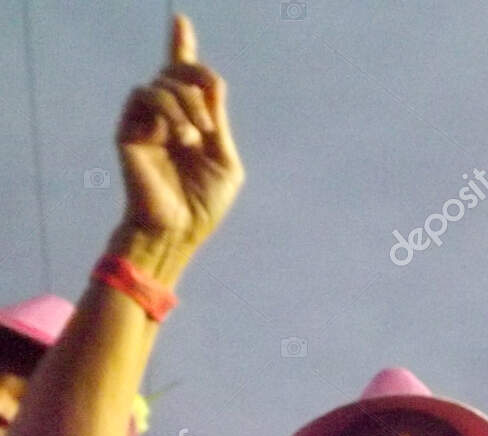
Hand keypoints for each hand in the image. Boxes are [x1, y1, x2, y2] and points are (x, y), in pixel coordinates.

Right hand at [116, 14, 242, 257]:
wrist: (178, 230)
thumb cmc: (203, 204)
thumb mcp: (225, 162)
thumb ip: (218, 123)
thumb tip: (213, 83)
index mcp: (191, 123)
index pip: (185, 79)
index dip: (182, 48)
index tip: (180, 20)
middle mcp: (167, 117)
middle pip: (179, 72)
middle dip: (199, 78)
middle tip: (210, 116)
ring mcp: (146, 121)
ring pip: (163, 82)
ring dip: (187, 104)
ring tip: (197, 137)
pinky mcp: (129, 128)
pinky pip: (145, 95)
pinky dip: (169, 110)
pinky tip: (181, 136)